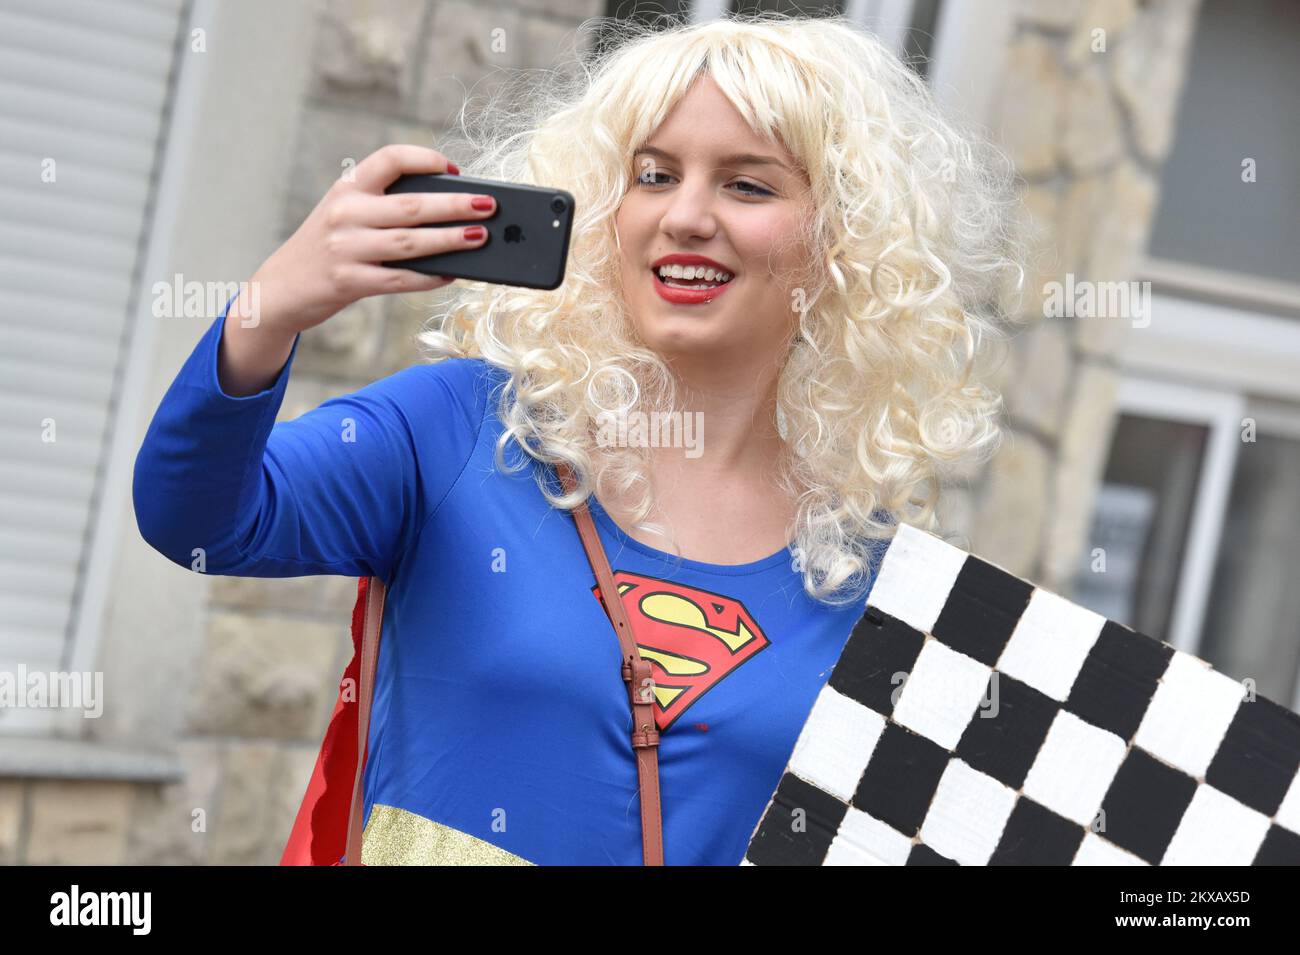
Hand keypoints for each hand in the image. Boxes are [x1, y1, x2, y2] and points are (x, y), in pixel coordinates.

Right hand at [244, 144, 493, 335]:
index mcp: (347, 188)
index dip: (425, 159)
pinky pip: (400, 279)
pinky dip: (430, 277)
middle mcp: (346, 213)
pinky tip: (452, 273)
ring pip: (411, 243)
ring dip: (451, 240)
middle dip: (456, 205)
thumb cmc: (327, 247)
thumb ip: (384, 208)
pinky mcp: (349, 281)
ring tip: (480, 237)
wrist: (280, 288)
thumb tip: (447, 213)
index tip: (452, 168)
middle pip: (413, 206)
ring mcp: (346, 248)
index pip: (390, 159)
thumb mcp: (345, 214)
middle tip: (489, 205)